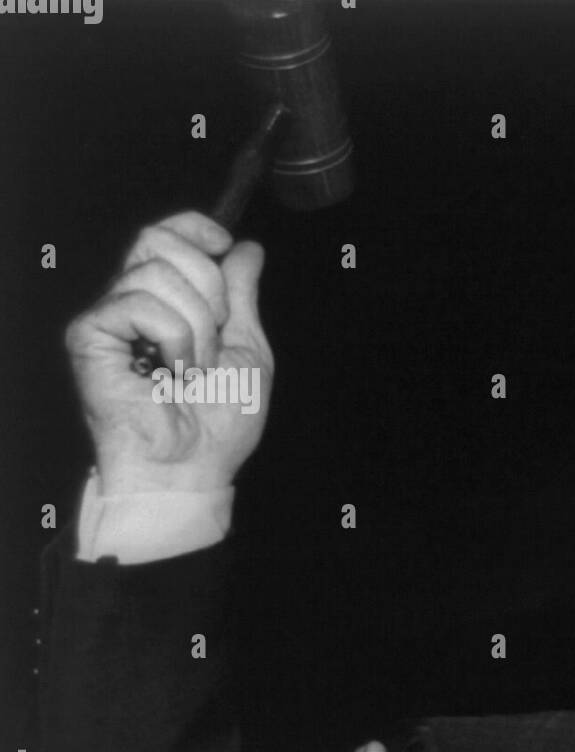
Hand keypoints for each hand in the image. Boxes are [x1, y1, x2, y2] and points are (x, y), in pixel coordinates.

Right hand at [64, 210, 273, 493]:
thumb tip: (247, 249)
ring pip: (156, 271)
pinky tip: (169, 372)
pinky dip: (172, 337)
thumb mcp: (249, 348)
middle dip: (207, 285)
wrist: (194, 466)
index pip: (167, 235)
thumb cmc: (220, 423)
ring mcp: (110, 318)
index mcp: (170, 302)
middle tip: (213, 338)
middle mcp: (134, 303)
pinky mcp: (91, 335)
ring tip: (192, 368)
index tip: (223, 243)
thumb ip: (244, 295)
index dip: (194, 227)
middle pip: (159, 240)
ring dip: (196, 326)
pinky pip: (137, 302)